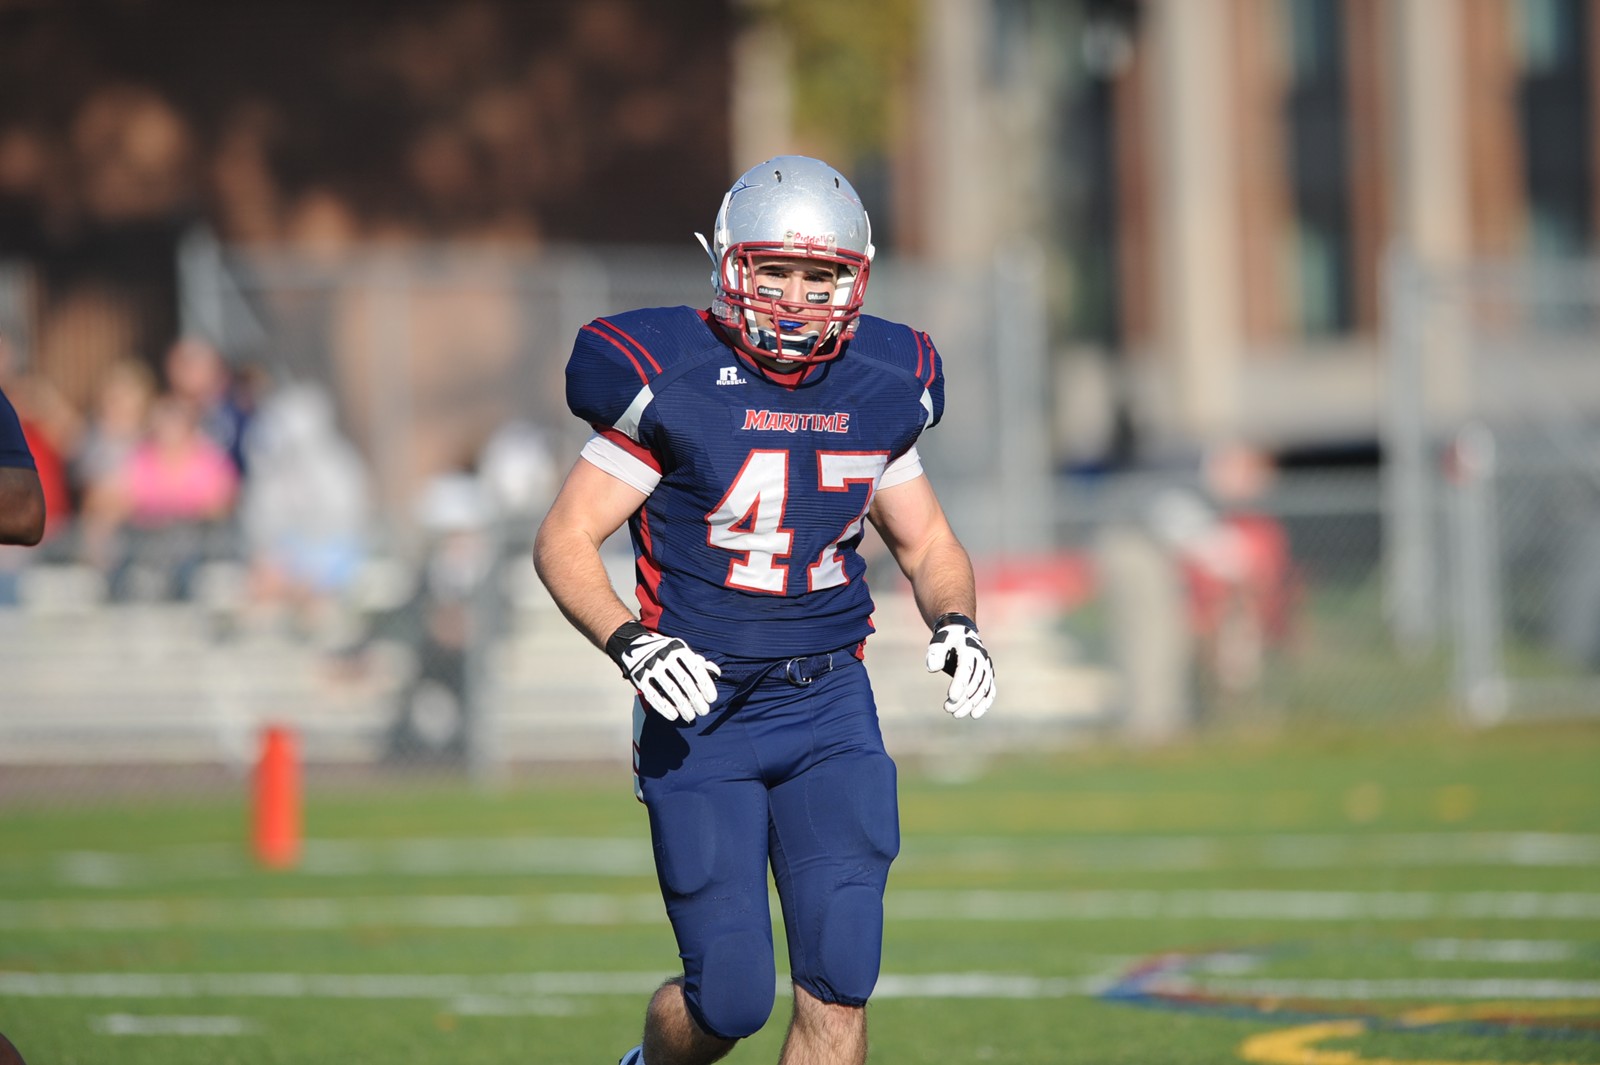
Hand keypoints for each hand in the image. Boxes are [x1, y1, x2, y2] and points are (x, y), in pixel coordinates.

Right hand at [605, 620, 721, 721]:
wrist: (633, 646)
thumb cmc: (666, 652)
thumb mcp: (681, 651)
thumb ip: (698, 662)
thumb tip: (716, 673)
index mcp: (678, 648)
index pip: (696, 669)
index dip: (706, 685)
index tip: (712, 699)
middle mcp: (665, 656)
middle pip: (685, 682)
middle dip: (696, 699)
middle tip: (704, 711)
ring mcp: (651, 667)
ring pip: (671, 691)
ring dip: (683, 706)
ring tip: (691, 716)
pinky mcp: (640, 678)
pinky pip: (654, 696)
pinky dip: (664, 708)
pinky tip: (674, 716)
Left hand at [924, 612, 994, 718]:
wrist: (961, 634)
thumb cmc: (947, 640)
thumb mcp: (939, 641)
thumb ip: (935, 653)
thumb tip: (932, 668)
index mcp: (969, 649)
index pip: (966, 669)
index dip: (960, 684)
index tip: (951, 697)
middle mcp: (982, 659)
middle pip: (974, 682)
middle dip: (962, 698)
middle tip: (947, 709)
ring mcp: (987, 668)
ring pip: (982, 689)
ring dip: (971, 704)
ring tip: (956, 714)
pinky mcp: (988, 676)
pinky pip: (990, 691)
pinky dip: (984, 703)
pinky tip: (975, 714)